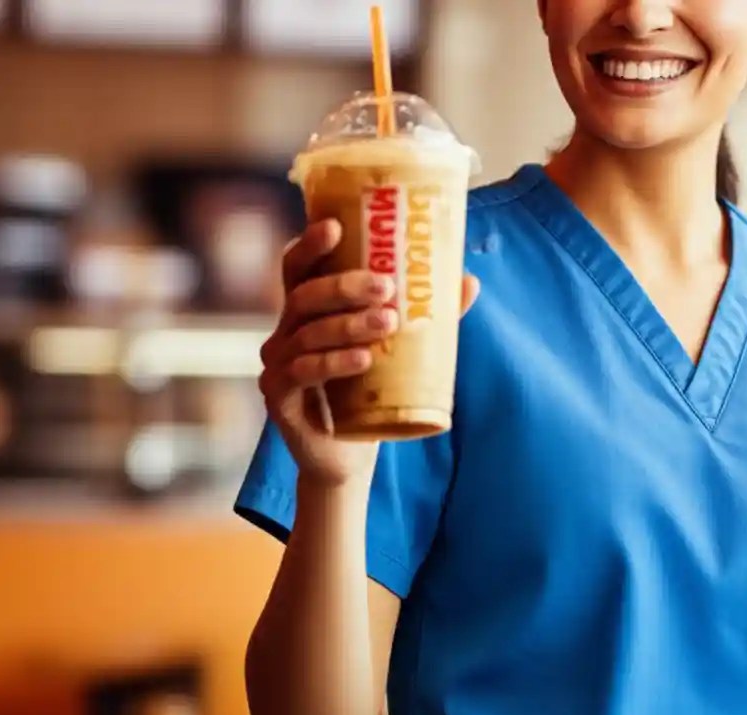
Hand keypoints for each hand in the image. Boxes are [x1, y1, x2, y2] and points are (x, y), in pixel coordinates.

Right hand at [257, 219, 480, 486]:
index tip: (334, 226)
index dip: (311, 245)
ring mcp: (277, 364)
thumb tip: (469, 280)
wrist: (350, 456)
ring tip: (388, 323)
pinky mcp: (279, 397)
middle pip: (304, 296)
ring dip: (348, 324)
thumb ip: (429, 317)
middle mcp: (285, 332)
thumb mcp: (400, 351)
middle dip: (343, 286)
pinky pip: (302, 372)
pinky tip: (363, 359)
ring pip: (307, 334)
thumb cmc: (369, 394)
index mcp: (307, 312)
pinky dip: (334, 363)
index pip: (299, 268)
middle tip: (386, 285)